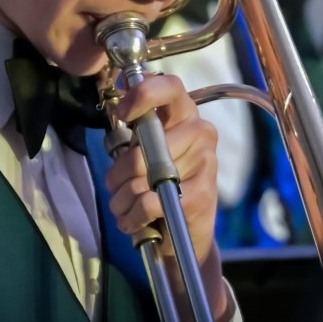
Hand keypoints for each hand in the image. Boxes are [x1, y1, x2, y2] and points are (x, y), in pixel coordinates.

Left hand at [105, 72, 228, 314]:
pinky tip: (136, 221)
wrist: (188, 235)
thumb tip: (119, 111)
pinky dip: (133, 217)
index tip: (124, 113)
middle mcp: (201, 133)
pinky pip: (148, 203)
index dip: (142, 94)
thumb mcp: (147, 153)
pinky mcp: (201, 196)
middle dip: (117, 175)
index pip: (170, 86)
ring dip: (122, 200)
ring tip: (126, 207)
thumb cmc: (162, 187)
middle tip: (117, 188)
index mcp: (186, 115)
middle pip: (141, 148)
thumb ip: (137, 132)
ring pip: (141, 179)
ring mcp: (205, 163)